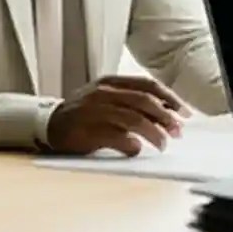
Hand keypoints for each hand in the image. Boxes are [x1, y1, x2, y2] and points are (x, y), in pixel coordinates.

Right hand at [46, 75, 190, 155]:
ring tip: (163, 144)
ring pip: (134, 119)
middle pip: (144, 101)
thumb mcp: (107, 97)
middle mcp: (103, 93)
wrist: (48, 123)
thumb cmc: (84, 112)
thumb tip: (166, 115)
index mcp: (111, 81)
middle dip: (165, 116)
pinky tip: (137, 150)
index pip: (147, 85)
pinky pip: (117, 138)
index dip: (169, 97)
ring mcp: (95, 111)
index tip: (184, 111)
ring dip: (153, 133)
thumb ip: (131, 101)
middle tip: (178, 130)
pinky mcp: (88, 131)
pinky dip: (131, 145)